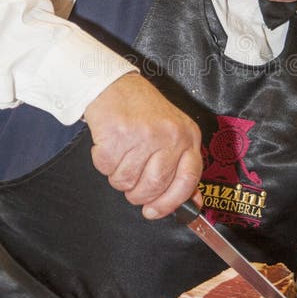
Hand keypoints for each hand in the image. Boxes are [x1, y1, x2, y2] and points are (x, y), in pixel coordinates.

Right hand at [84, 73, 201, 218]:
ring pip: (128, 181)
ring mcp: (143, 135)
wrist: (114, 86)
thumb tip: (193, 203)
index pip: (188, 179)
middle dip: (139, 195)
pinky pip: (107, 169)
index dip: (172, 202)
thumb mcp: (173, 134)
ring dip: (119, 178)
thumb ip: (183, 168)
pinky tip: (110, 148)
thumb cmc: (143, 112)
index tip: (155, 211)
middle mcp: (169, 135)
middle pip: (155, 185)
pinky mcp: (117, 135)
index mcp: (188, 136)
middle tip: (132, 188)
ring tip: (121, 159)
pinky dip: (104, 165)